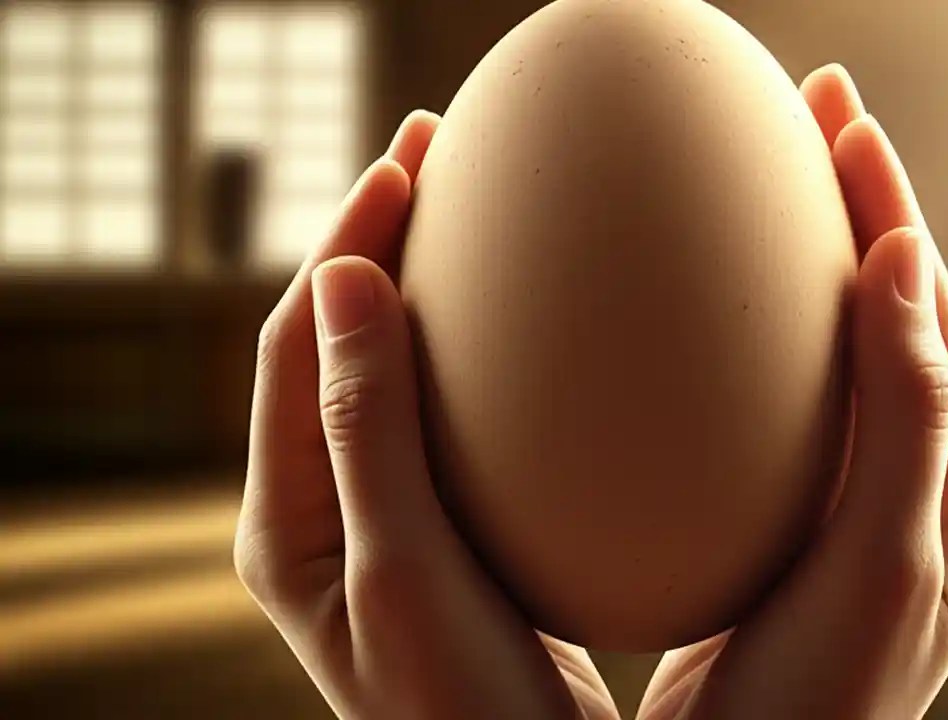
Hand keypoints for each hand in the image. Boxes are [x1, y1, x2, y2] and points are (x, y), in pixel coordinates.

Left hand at [233, 111, 620, 719]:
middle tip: (429, 147)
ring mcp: (373, 517)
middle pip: (327, 346)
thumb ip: (367, 431)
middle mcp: (315, 511)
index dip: (340, 251)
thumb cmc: (457, 703)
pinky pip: (432, 411)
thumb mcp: (401, 566)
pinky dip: (459, 346)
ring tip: (460, 200)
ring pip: (382, 371)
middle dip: (369, 243)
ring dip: (413, 282)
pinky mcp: (433, 525)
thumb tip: (344, 278)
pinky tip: (508, 311)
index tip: (404, 166)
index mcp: (284, 523)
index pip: (295, 351)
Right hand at [635, 65, 947, 719]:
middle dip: (851, 204)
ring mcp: (852, 499)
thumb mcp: (884, 560)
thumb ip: (907, 418)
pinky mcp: (794, 524)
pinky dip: (750, 341)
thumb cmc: (827, 697)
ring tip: (751, 185)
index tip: (833, 113)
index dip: (888, 203)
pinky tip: (688, 321)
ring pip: (833, 352)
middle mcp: (915, 478)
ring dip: (800, 260)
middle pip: (889, 308)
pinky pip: (782, 406)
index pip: (929, 305)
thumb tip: (904, 259)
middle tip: (798, 113)